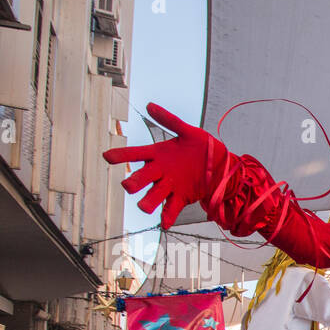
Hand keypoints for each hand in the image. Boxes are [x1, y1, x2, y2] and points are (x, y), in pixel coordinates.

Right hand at [102, 103, 225, 230]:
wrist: (222, 166)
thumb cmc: (203, 148)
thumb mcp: (189, 131)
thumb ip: (170, 120)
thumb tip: (149, 105)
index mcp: (159, 154)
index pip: (135, 154)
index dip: (121, 155)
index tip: (107, 157)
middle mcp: (160, 171)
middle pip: (142, 177)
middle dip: (134, 182)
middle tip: (129, 185)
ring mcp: (170, 185)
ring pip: (154, 194)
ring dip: (148, 201)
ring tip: (143, 207)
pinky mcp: (181, 197)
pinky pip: (172, 208)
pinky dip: (167, 216)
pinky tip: (164, 224)